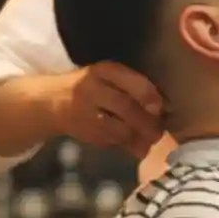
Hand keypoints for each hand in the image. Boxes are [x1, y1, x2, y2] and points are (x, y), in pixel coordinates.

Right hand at [49, 62, 164, 158]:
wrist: (52, 101)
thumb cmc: (93, 86)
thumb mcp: (109, 77)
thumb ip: (134, 87)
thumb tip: (165, 107)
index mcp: (102, 71)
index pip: (129, 80)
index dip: (148, 95)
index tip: (162, 106)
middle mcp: (91, 89)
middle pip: (125, 106)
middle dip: (147, 121)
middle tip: (160, 130)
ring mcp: (85, 113)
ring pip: (118, 128)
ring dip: (139, 137)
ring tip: (152, 140)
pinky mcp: (84, 133)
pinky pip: (111, 141)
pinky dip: (128, 145)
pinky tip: (139, 147)